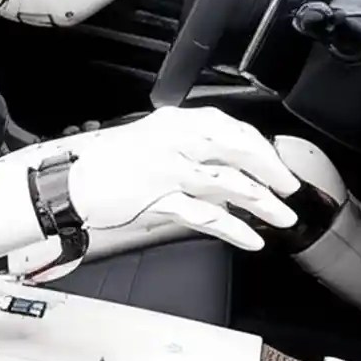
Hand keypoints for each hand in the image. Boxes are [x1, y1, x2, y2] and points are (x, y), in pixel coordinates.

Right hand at [66, 106, 300, 250]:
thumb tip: (230, 165)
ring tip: (282, 216)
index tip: (275, 162)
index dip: (259, 147)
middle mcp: (174, 141)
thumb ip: (189, 147)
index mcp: (174, 122)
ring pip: (229, 183)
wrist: (72, 185)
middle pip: (236, 150)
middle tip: (289, 187)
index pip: (230, 127)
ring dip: (263, 203)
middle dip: (270, 170)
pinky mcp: (160, 200)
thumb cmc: (110, 164)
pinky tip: (252, 238)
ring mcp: (167, 170)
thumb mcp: (153, 140)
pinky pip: (207, 215)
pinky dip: (235, 228)